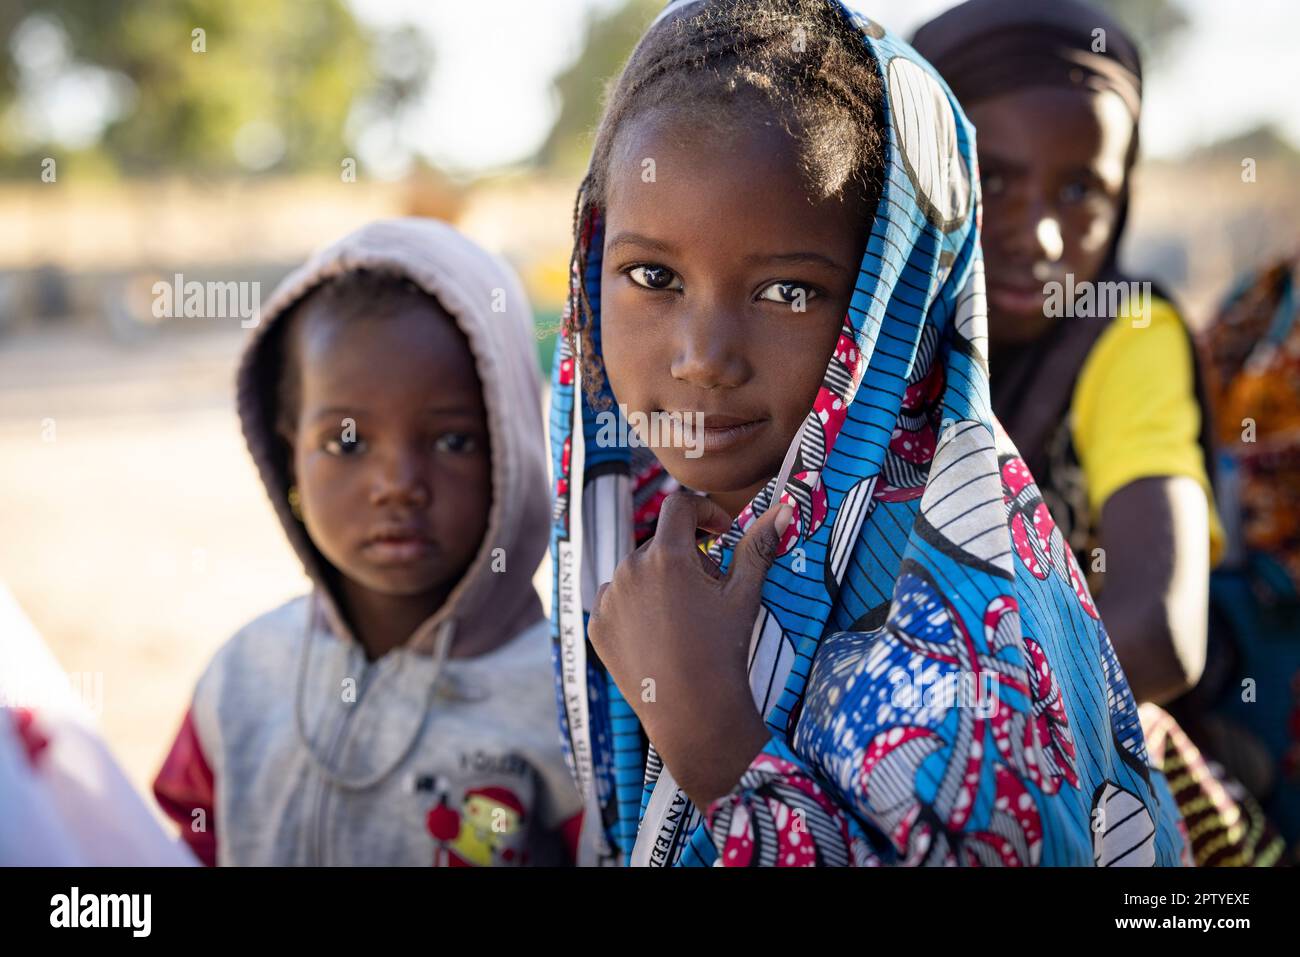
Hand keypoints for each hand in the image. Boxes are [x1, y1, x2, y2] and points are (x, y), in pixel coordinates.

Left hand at [587, 491, 792, 806]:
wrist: (692, 711)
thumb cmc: (723, 649)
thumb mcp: (744, 595)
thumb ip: (758, 546)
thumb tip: (784, 509)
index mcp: (667, 556)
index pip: (680, 507)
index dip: (704, 511)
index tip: (720, 532)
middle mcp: (630, 569)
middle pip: (660, 544)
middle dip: (687, 558)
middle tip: (710, 594)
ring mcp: (609, 598)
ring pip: (638, 572)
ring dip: (660, 582)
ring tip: (683, 620)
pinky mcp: (597, 624)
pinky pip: (617, 601)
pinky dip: (636, 608)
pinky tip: (659, 636)